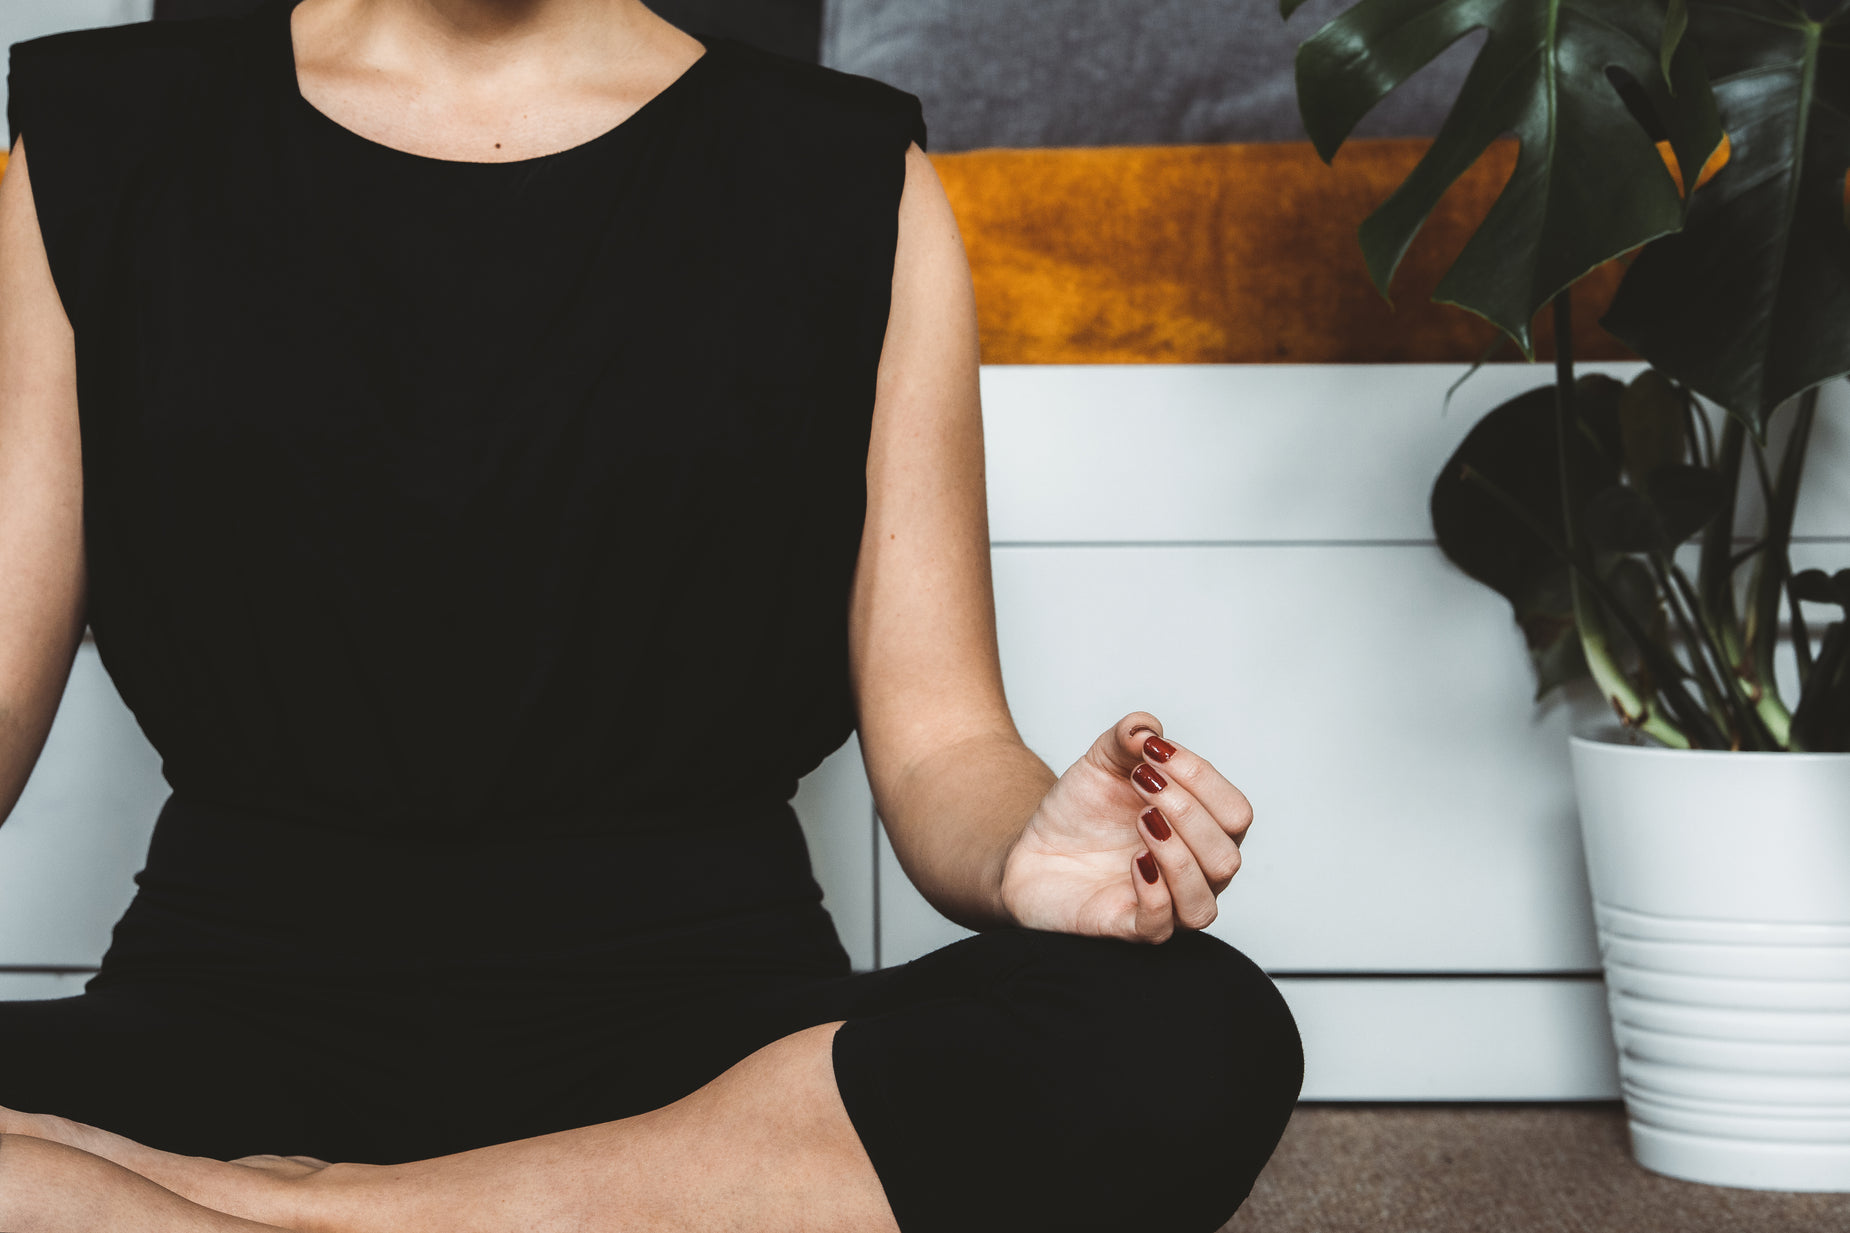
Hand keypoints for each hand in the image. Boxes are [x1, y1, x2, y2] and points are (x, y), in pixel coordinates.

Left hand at [999, 711, 1252, 941]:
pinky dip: (1154, 890)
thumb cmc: (1079, 813)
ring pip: (1205, 898)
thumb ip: (1128, 736)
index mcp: (1201, 830)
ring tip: (1141, 819)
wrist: (1032, 851)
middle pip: (1228, 854)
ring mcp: (1167, 904)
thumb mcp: (1101, 762)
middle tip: (1142, 783)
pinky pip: (1161, 924)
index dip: (1201, 777)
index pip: (1234, 811)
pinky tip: (1135, 859)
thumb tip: (1146, 728)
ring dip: (1178, 854)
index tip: (1153, 751)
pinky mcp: (1131, 928)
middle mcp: (1195, 871)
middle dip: (1187, 811)